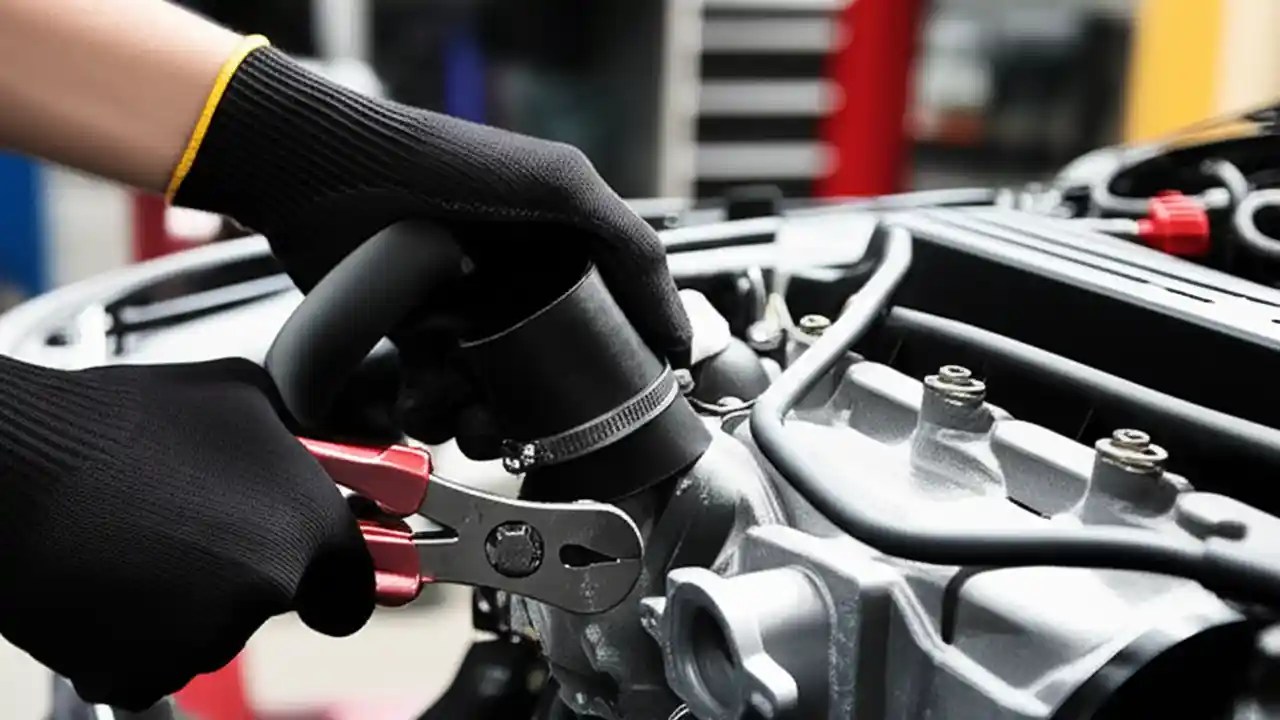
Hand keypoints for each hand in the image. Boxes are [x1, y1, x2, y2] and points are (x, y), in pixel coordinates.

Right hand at [0, 356, 372, 709]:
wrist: (17, 470)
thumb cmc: (120, 424)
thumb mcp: (242, 394)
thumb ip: (300, 434)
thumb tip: (323, 446)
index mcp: (306, 526)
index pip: (356, 585)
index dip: (339, 574)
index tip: (325, 569)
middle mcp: (268, 589)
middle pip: (281, 598)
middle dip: (255, 568)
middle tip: (206, 526)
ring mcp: (205, 638)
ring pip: (219, 628)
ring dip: (196, 596)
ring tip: (147, 536)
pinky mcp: (140, 672)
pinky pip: (160, 659)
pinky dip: (143, 631)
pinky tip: (116, 574)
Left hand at [172, 45, 689, 458]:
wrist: (328, 174)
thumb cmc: (445, 165)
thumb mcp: (562, 187)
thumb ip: (632, 247)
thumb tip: (678, 330)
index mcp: (564, 249)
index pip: (612, 322)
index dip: (621, 369)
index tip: (625, 411)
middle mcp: (520, 283)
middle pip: (553, 373)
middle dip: (544, 409)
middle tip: (534, 429)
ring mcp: (469, 311)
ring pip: (496, 394)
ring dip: (486, 419)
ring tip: (470, 417)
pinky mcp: (418, 334)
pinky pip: (439, 392)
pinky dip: (434, 409)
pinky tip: (428, 400)